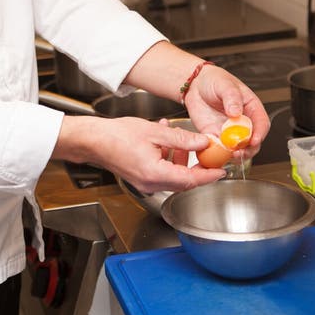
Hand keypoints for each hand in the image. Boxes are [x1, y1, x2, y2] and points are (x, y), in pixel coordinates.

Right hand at [54, 115, 225, 193]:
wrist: (93, 140)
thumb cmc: (117, 136)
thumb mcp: (154, 132)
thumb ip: (181, 138)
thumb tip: (202, 141)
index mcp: (156, 174)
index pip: (191, 180)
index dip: (208, 176)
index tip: (222, 171)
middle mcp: (151, 183)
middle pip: (183, 179)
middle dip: (196, 165)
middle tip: (207, 151)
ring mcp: (145, 182)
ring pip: (173, 174)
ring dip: (180, 158)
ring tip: (178, 138)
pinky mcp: (141, 177)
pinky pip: (161, 171)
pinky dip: (167, 157)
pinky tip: (164, 139)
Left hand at [184, 65, 270, 158]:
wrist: (195, 85)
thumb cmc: (214, 80)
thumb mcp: (224, 84)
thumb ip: (232, 97)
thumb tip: (236, 112)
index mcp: (251, 107)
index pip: (262, 123)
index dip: (260, 133)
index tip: (254, 140)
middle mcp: (243, 122)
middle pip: (252, 141)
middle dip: (248, 149)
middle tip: (240, 151)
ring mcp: (230, 131)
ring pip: (239, 149)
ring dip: (235, 155)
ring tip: (229, 154)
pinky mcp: (216, 137)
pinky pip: (221, 150)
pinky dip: (220, 154)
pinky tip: (216, 152)